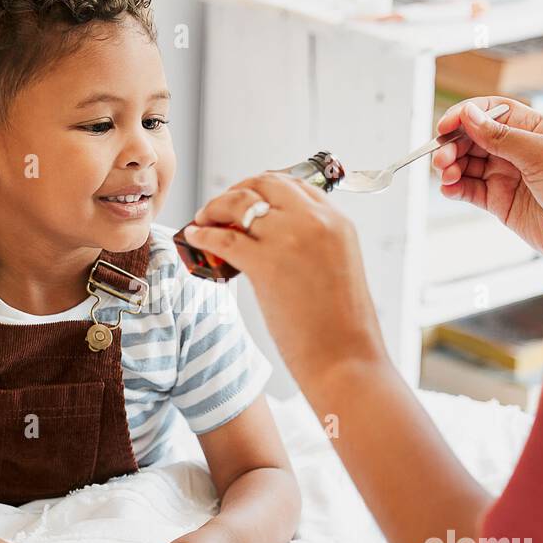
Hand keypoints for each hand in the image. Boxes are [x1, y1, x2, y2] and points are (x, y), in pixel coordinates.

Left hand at [181, 173, 386, 387]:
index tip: (246, 197)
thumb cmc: (342, 326)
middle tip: (220, 207)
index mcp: (337, 221)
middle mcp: (315, 220)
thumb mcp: (339, 267)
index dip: (263, 186)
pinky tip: (196, 237)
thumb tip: (276, 242)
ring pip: (240, 203)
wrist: (346, 358)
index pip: (294, 184)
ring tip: (204, 220)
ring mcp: (290, 238)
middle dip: (237, 189)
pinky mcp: (266, 263)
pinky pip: (223, 238)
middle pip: (265, 183)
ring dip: (216, 207)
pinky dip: (204, 234)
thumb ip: (314, 244)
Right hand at [429, 96, 542, 260]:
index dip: (465, 115)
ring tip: (447, 175)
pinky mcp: (500, 201)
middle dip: (453, 145)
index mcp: (532, 128)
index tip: (445, 125)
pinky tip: (449, 189)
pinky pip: (470, 190)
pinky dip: (455, 189)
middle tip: (442, 157)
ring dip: (451, 167)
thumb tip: (469, 114)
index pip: (491, 112)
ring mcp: (507, 175)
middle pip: (473, 138)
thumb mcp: (539, 153)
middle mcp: (517, 149)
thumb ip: (501, 136)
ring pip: (467, 164)